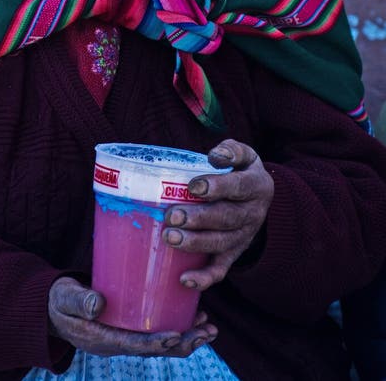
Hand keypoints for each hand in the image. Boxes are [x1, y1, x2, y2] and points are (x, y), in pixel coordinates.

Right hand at [48, 276, 216, 356]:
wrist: (53, 309)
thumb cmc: (58, 301)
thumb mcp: (64, 298)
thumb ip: (79, 300)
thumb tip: (98, 305)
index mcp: (103, 339)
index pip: (135, 345)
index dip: (157, 343)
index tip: (177, 337)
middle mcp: (119, 342)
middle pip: (156, 348)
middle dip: (184, 342)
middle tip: (208, 330)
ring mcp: (126, 336)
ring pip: (162, 342)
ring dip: (187, 336)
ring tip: (209, 326)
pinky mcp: (130, 326)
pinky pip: (157, 332)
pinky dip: (178, 326)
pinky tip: (193, 315)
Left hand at [163, 139, 273, 291]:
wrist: (260, 199)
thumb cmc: (242, 172)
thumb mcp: (245, 156)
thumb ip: (232, 150)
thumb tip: (216, 155)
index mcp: (257, 186)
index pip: (240, 187)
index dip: (218, 187)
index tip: (194, 186)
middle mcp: (253, 214)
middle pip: (226, 219)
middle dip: (198, 218)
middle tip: (172, 216)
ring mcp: (244, 237)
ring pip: (221, 244)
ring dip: (195, 243)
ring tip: (170, 238)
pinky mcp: (234, 253)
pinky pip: (220, 269)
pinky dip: (204, 278)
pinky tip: (184, 279)